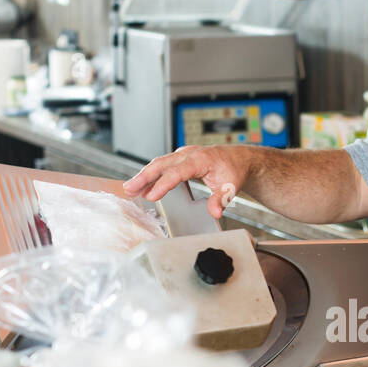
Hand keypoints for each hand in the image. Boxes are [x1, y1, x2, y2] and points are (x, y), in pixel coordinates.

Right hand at [123, 146, 253, 219]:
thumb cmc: (233, 170)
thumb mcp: (231, 186)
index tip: (151, 196)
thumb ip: (221, 199)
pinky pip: (162, 166)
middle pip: (161, 164)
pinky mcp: (180, 159)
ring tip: (129, 189)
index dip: (163, 184)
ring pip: (159, 164)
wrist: (238, 159)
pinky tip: (143, 186)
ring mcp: (183, 155)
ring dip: (144, 176)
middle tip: (129, 189)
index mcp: (200, 159)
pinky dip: (151, 175)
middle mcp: (188, 154)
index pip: (177, 172)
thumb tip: (214, 212)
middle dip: (144, 177)